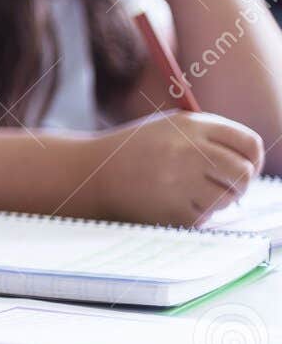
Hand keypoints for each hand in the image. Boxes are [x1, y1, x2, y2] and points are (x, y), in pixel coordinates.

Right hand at [82, 109, 263, 224]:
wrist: (91, 173)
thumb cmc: (134, 151)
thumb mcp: (168, 128)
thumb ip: (209, 136)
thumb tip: (251, 161)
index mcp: (189, 126)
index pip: (248, 143)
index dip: (252, 159)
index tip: (244, 166)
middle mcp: (187, 151)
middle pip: (243, 173)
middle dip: (239, 184)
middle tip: (224, 187)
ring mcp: (180, 182)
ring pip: (227, 199)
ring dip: (215, 200)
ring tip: (189, 193)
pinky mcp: (173, 212)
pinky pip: (203, 217)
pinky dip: (192, 214)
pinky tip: (168, 203)